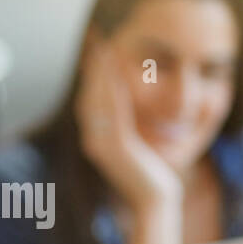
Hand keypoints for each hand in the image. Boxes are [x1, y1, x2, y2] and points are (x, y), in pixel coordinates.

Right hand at [75, 32, 182, 213]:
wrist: (154, 202)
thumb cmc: (148, 178)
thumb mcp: (132, 149)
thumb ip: (122, 132)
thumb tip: (119, 115)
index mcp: (94, 141)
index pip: (88, 100)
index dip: (90, 75)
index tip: (94, 52)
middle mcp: (92, 141)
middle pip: (88, 95)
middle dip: (92, 68)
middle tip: (95, 41)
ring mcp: (102, 144)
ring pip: (97, 101)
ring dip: (100, 73)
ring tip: (104, 49)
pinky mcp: (118, 147)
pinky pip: (114, 112)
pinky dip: (113, 90)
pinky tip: (116, 73)